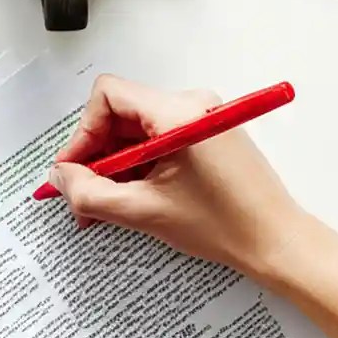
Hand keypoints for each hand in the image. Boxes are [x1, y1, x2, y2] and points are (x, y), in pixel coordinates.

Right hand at [50, 75, 311, 277]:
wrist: (275, 240)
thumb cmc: (225, 225)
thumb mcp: (144, 211)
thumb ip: (91, 193)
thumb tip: (62, 177)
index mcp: (178, 113)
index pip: (108, 96)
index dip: (82, 133)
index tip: (74, 170)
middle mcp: (192, 104)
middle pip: (121, 112)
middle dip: (96, 154)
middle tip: (83, 196)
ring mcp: (202, 117)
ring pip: (138, 128)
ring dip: (117, 165)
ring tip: (107, 206)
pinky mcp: (208, 133)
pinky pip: (160, 138)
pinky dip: (140, 166)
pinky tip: (133, 198)